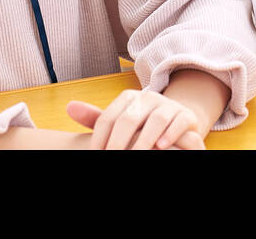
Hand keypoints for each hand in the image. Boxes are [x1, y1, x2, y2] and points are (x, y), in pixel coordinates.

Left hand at [67, 91, 205, 149]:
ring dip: (144, 142)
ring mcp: (168, 105)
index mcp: (128, 98)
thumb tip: (69, 107)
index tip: (96, 154)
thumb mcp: (120, 119)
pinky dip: (170, 135)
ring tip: (135, 156)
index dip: (99, 139)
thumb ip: (95, 118)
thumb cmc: (141, 124)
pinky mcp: (186, 116)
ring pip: (155, 120)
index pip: (108, 118)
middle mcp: (148, 98)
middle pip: (129, 119)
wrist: (176, 118)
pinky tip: (160, 147)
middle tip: (112, 158)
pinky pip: (178, 122)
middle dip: (118, 142)